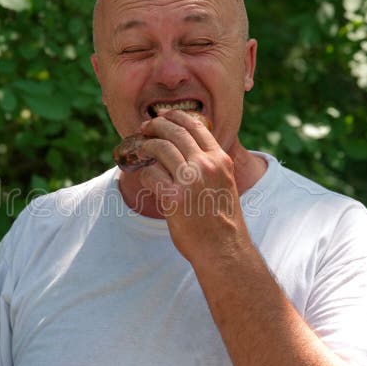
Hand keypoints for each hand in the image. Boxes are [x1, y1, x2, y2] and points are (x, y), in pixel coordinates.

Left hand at [138, 109, 250, 263]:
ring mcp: (190, 180)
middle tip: (145, 128)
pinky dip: (144, 173)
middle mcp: (206, 165)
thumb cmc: (222, 220)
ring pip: (160, 148)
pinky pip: (151, 174)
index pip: (196, 125)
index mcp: (220, 160)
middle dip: (156, 125)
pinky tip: (144, 177)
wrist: (224, 249)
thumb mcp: (225, 183)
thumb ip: (210, 165)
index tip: (164, 116)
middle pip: (175, 131)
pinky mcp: (174, 197)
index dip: (176, 116)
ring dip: (146, 146)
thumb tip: (189, 150)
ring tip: (141, 148)